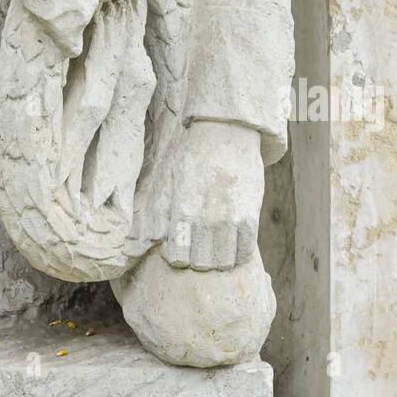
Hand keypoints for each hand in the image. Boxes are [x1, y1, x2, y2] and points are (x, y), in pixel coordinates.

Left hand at [163, 119, 262, 269]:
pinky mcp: (251, 215)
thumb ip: (155, 214)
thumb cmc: (190, 157)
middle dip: (196, 260)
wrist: (225, 133)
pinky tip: (229, 244)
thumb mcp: (166, 180)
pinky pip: (244, 252)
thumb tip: (146, 243)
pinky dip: (236, 254)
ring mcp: (232, 218)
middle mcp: (208, 217)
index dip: (176, 257)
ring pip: (224, 262)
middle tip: (196, 248)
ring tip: (212, 247)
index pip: (178, 257)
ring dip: (216, 260)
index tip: (178, 248)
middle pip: (201, 264)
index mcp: (184, 209)